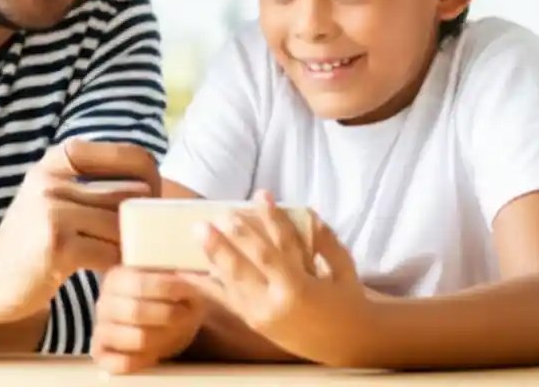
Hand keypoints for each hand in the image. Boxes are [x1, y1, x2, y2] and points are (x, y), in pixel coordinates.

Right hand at [0, 139, 159, 322]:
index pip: (128, 155)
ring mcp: (54, 212)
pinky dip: (117, 266)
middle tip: (143, 237)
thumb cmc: (30, 238)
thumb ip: (90, 180)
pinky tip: (110, 272)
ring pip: (122, 226)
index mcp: (58, 160)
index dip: (150, 178)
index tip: (152, 200)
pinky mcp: (58, 247)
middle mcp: (54, 180)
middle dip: (144, 219)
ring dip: (130, 246)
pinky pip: (110, 253)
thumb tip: (150, 178)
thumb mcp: (51, 193)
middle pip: (130, 195)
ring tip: (125, 256)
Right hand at [90, 267, 205, 373]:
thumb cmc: (174, 300)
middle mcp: (103, 302)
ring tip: (177, 331)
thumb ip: (182, 267)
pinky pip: (122, 362)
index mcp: (117, 277)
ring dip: (164, 336)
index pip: (139, 283)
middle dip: (168, 314)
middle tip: (186, 314)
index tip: (189, 292)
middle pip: (135, 311)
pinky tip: (157, 351)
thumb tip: (199, 241)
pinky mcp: (102, 355)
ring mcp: (101, 329)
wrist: (171, 325)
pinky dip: (146, 358)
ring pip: (134, 337)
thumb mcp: (178, 279)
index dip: (168, 289)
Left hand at [195, 191, 367, 363]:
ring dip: (213, 257)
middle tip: (209, 220)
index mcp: (300, 288)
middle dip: (225, 242)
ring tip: (198, 235)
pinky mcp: (253, 322)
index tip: (260, 195)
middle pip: (244, 267)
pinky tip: (190, 272)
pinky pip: (226, 300)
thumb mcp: (344, 268)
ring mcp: (261, 315)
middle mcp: (275, 303)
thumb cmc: (348, 301)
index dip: (268, 219)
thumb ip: (325, 242)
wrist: (348, 343)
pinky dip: (207, 285)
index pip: (277, 247)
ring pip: (231, 282)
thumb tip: (308, 214)